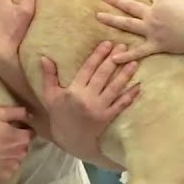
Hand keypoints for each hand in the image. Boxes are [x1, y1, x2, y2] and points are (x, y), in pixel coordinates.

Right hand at [0, 106, 33, 178]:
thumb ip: (18, 112)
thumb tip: (30, 114)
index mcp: (23, 139)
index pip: (31, 133)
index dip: (23, 129)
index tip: (14, 128)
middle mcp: (22, 154)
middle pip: (25, 146)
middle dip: (18, 142)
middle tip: (5, 138)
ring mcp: (13, 166)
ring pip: (18, 158)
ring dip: (13, 154)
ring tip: (0, 150)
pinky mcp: (4, 174)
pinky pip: (10, 169)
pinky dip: (6, 165)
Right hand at [40, 41, 140, 161]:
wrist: (70, 140)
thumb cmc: (59, 115)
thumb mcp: (50, 96)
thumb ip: (49, 76)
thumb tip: (44, 57)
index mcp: (74, 91)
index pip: (88, 69)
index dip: (98, 55)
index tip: (107, 43)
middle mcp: (87, 98)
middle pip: (102, 75)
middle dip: (113, 59)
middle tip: (123, 46)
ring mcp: (99, 108)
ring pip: (114, 88)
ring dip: (125, 75)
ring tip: (134, 62)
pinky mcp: (107, 118)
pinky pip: (120, 105)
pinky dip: (130, 95)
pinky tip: (138, 86)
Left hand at [95, 0, 183, 62]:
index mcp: (161, 2)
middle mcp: (152, 14)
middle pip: (130, 6)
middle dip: (116, 1)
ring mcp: (152, 30)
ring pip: (128, 24)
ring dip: (112, 19)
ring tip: (99, 16)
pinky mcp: (156, 45)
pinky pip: (139, 51)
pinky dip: (126, 55)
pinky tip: (114, 58)